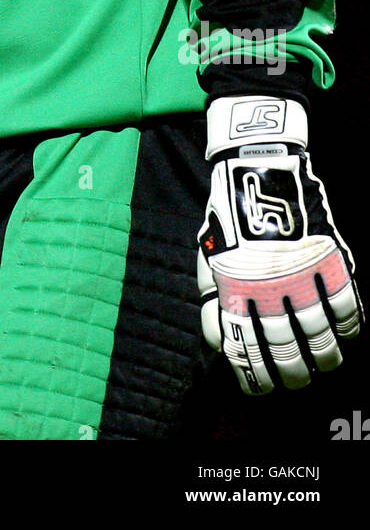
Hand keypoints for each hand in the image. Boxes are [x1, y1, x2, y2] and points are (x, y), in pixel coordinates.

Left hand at [197, 94, 362, 393]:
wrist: (256, 168)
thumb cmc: (228, 216)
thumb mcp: (208, 257)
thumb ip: (213, 302)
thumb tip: (221, 344)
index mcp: (234, 289)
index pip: (247, 350)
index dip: (256, 378)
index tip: (262, 390)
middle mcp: (268, 287)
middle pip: (286, 350)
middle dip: (292, 374)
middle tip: (297, 382)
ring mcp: (301, 273)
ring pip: (320, 334)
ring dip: (325, 357)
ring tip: (325, 366)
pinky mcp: (328, 257)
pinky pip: (345, 303)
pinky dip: (349, 324)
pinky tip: (346, 333)